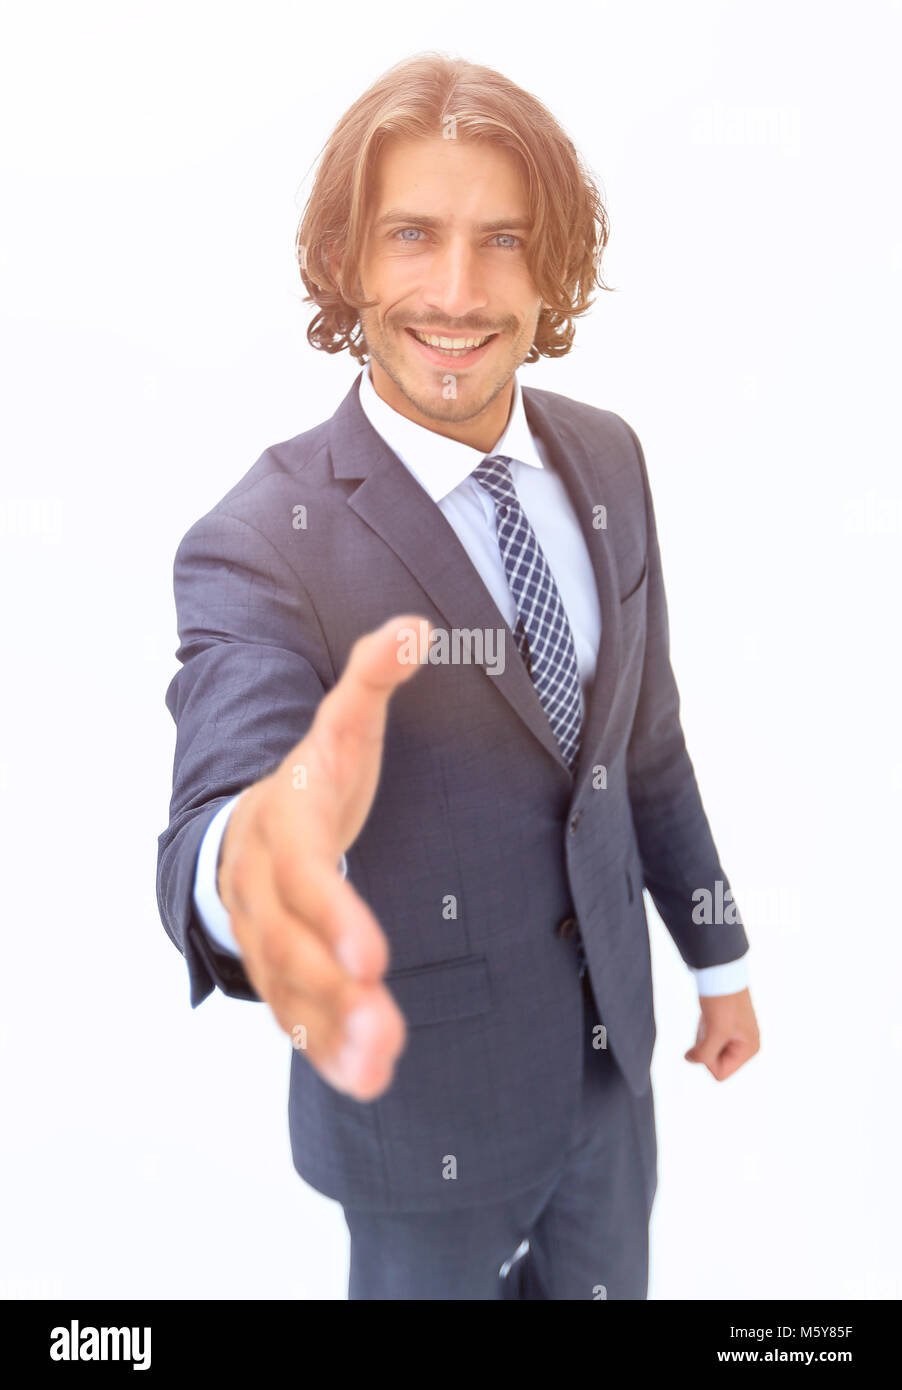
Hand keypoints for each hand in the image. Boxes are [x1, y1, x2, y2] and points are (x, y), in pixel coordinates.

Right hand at [217, 613, 431, 1101]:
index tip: (378, 958)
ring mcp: (262, 930)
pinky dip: (322, 1046)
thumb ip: (374, 677)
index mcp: (283, 827)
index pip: (304, 876)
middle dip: (334, 991)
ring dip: (330, 1031)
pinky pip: (290, 1011)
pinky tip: (368, 1079)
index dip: (335, 916)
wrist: (248, 818)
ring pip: (286, 989)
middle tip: (385, 1032)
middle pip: (289, 946)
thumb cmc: (315, 773)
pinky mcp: (276, 965)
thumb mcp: (341, 723)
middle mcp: (262, 886)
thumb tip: (416, 625)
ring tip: (378, 1069)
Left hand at [684, 988, 759, 1079]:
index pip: (720, 1073)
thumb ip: (704, 1055)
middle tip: (709, 1025)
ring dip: (703, 1037)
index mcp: (750, 1049)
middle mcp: (747, 1045)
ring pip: (710, 1050)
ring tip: (709, 1018)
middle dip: (706, 1046)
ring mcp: (737, 1035)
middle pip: (715, 1063)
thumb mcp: (714, 1032)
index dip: (707, 1058)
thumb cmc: (722, 1000)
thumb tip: (690, 1059)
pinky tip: (707, 1016)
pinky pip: (709, 1038)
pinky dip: (703, 1030)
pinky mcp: (727, 1025)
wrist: (720, 971)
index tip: (709, 1036)